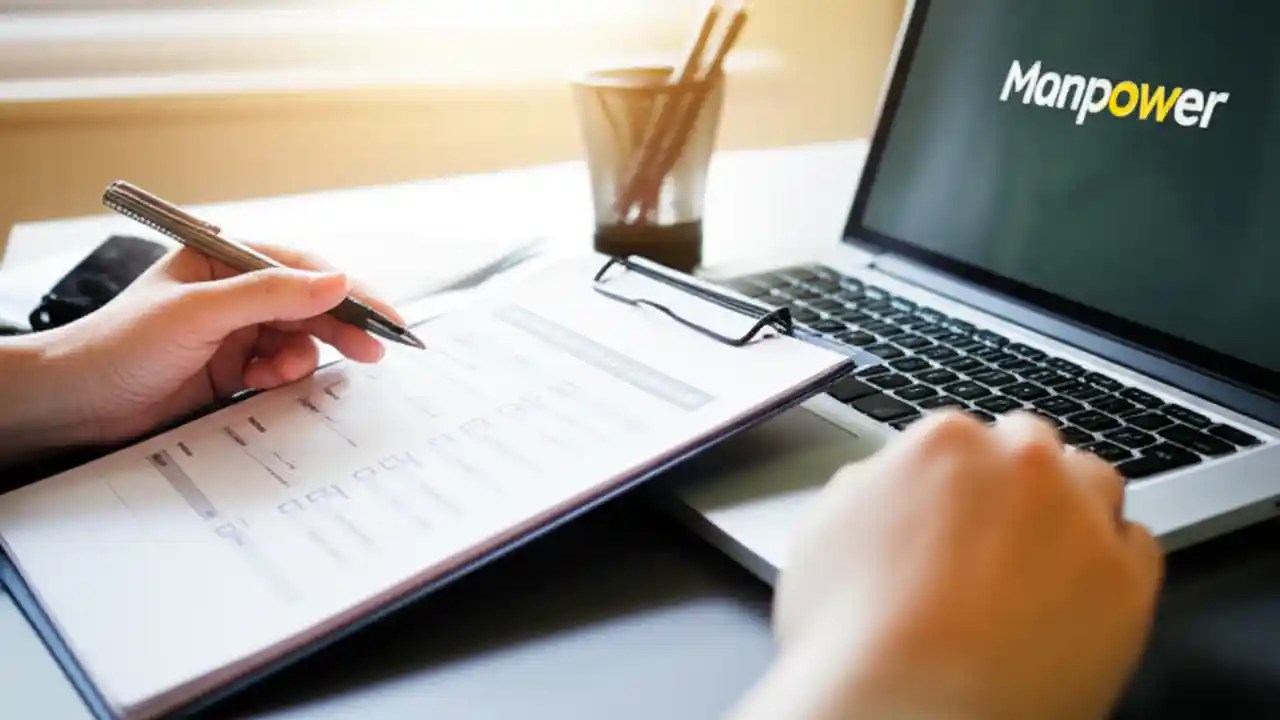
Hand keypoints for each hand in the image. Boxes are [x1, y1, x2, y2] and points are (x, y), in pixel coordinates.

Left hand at [26, 243, 400, 452]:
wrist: (75, 403)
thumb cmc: (120, 344)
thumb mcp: (199, 312)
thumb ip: (271, 294)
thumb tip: (338, 280)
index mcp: (225, 258)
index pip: (302, 267)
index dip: (347, 290)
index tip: (383, 316)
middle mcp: (235, 291)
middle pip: (309, 303)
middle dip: (341, 326)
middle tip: (375, 350)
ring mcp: (236, 330)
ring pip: (300, 339)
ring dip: (301, 357)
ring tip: (282, 374)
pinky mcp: (234, 369)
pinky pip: (281, 368)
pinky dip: (282, 377)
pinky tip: (264, 383)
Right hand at [738, 412, 1162, 719]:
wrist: (908, 711)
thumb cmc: (853, 636)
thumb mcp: (823, 533)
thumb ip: (866, 489)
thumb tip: (881, 484)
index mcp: (944, 443)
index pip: (963, 438)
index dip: (954, 481)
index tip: (949, 513)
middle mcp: (1021, 464)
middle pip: (1033, 448)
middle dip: (1017, 484)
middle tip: (991, 539)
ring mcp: (1080, 518)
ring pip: (1095, 483)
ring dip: (1073, 510)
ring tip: (1042, 562)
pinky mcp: (1127, 578)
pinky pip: (1136, 547)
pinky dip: (1111, 564)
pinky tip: (1074, 597)